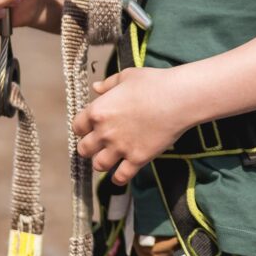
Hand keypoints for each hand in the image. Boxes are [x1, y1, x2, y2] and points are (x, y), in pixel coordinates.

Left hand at [73, 66, 194, 187]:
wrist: (178, 98)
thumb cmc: (153, 83)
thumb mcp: (127, 77)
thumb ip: (108, 84)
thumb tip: (95, 87)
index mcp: (98, 111)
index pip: (77, 127)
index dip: (82, 128)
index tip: (89, 128)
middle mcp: (104, 132)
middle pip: (83, 149)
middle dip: (89, 148)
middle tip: (97, 146)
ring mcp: (120, 147)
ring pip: (99, 165)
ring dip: (102, 163)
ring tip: (109, 159)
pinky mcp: (137, 158)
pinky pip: (121, 176)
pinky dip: (119, 178)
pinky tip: (121, 175)